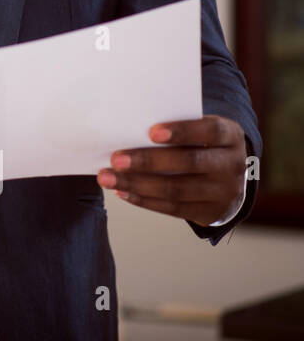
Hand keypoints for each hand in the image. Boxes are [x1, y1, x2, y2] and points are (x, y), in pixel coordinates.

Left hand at [97, 114, 246, 225]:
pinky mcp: (210, 212)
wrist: (227, 176)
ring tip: (108, 177)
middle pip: (189, 162)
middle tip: (116, 159)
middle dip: (148, 161)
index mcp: (230, 136)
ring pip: (177, 189)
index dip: (182, 131)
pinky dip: (144, 200)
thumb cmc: (200, 143)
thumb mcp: (199, 130)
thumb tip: (127, 128)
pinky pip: (173, 208)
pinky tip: (122, 191)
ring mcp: (224, 192)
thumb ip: (174, 128)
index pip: (210, 131)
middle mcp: (232, 165)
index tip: (151, 132)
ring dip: (137, 184)